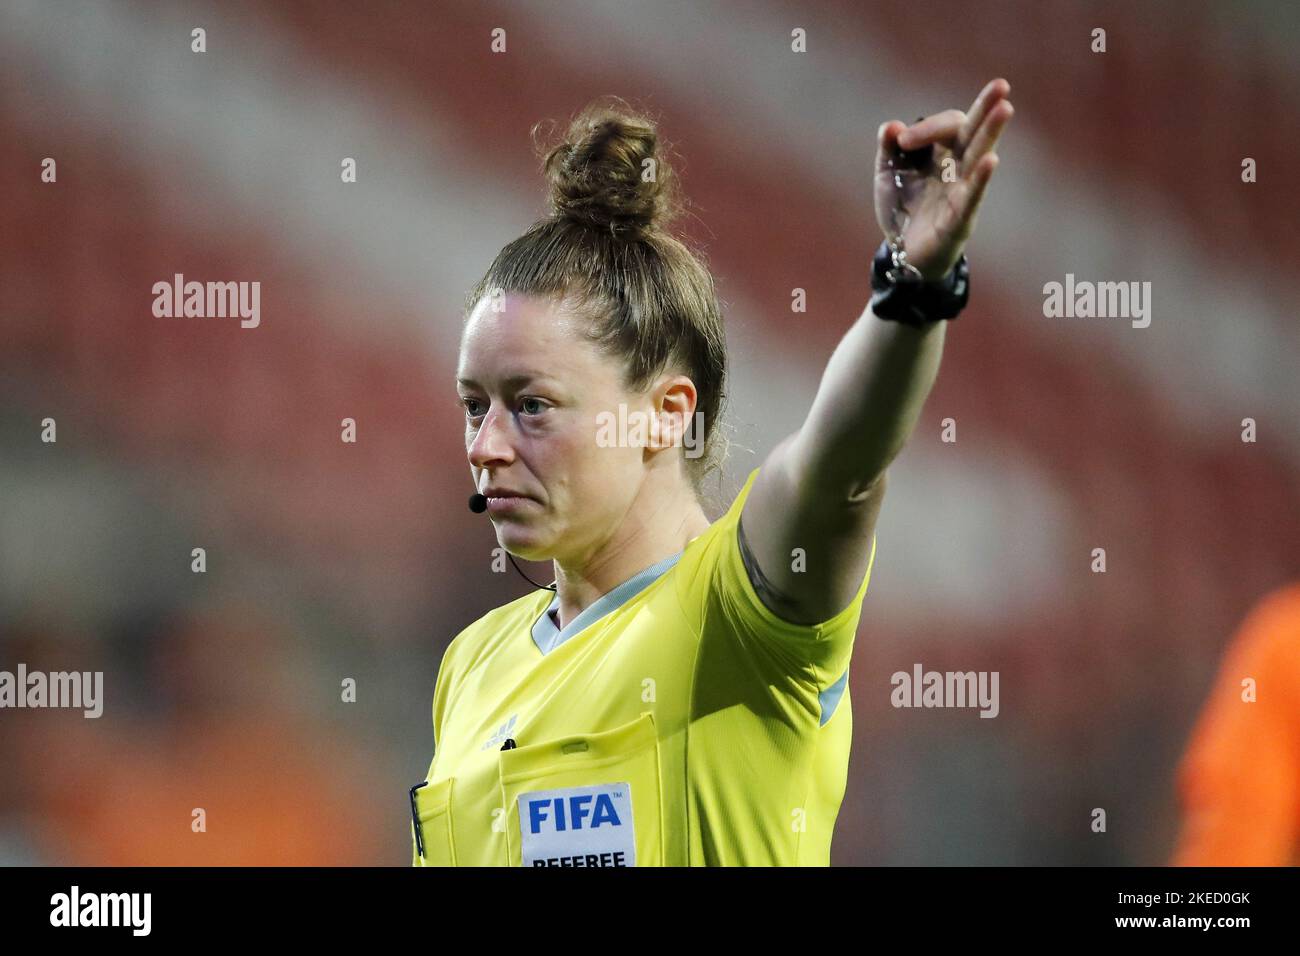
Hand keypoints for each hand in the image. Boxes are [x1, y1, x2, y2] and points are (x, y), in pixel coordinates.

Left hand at [874, 78, 1013, 281]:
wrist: (901, 252)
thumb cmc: (902, 207)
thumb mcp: (888, 174)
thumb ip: (888, 149)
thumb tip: (892, 126)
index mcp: (944, 153)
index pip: (948, 126)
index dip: (927, 128)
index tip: (903, 141)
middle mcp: (958, 168)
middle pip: (975, 133)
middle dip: (986, 108)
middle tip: (1002, 85)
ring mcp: (962, 192)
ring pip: (979, 158)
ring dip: (991, 133)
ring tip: (1005, 109)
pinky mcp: (960, 219)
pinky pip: (972, 196)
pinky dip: (980, 179)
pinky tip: (991, 161)